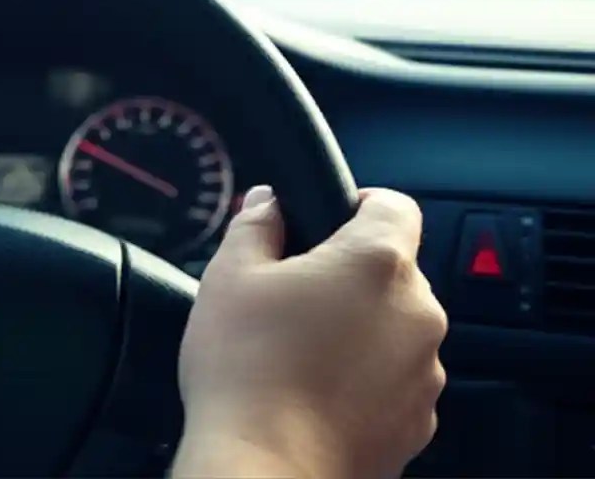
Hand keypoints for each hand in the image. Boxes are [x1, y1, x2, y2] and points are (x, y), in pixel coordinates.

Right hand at [174, 187, 446, 478]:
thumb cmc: (246, 372)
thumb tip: (268, 202)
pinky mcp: (417, 421)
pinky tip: (314, 391)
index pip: (392, 204)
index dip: (356, 204)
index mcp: (376, 262)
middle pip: (392, 270)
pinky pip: (394, 380)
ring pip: (394, 327)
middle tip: (290, 295)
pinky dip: (364, 379)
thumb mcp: (229, 275)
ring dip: (358, 329)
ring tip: (297, 351)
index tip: (325, 221)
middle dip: (347, 275)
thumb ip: (255, 224)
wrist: (267, 468)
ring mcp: (424, 372)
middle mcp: (417, 312)